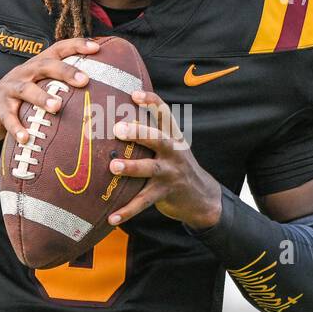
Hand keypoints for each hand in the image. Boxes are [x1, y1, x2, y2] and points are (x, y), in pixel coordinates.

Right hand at [0, 38, 98, 143]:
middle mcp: (24, 72)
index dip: (76, 45)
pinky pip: (8, 117)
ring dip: (42, 97)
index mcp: (38, 65)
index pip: (58, 49)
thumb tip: (99, 90)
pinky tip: (26, 138)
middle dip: (65, 71)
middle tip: (84, 81)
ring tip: (57, 107)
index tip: (97, 47)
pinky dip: (16, 128)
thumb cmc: (23, 97)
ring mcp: (10, 89)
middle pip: (45, 66)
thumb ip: (61, 83)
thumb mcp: (40, 84)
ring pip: (26, 89)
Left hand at [106, 90, 222, 229]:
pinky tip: (111, 218)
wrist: (201, 197)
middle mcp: (174, 152)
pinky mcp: (165, 194)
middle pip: (158, 138)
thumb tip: (114, 116)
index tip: (134, 93)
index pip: (165, 114)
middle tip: (118, 128)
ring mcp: (171, 173)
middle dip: (139, 132)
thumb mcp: (169, 146)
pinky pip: (144, 202)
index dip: (152, 102)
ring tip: (112, 166)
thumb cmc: (175, 165)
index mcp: (173, 137)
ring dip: (132, 167)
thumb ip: (149, 133)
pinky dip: (127, 211)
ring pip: (151, 169)